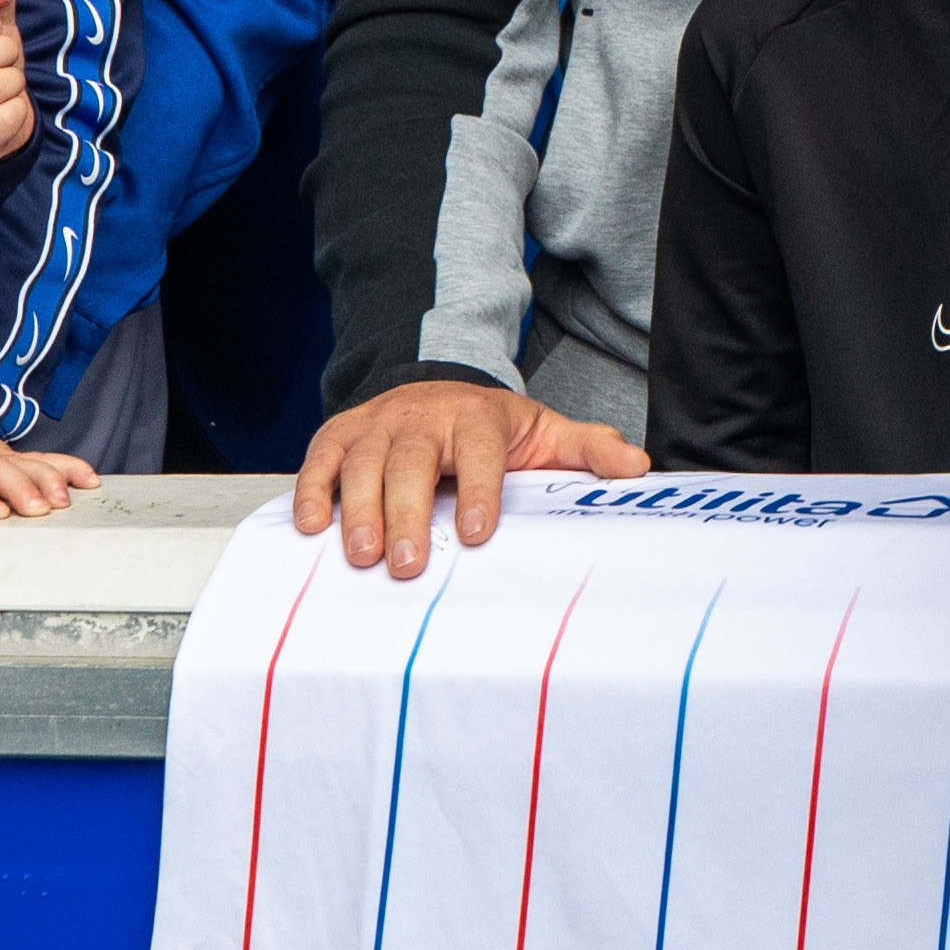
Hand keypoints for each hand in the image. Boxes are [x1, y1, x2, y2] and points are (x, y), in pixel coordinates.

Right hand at [292, 375, 654, 574]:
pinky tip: (312, 526)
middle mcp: (424, 418)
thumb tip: (637, 468)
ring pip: (363, 462)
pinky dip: (311, 490)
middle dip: (406, 512)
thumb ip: (589, 450)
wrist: (438, 385)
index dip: (479, 490)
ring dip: (357, 509)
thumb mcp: (546, 432)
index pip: (480, 452)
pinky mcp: (341, 434)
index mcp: (479, 420)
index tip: (477, 533)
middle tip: (404, 563)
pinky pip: (320, 460)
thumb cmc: (492, 427)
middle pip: (412, 461)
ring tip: (359, 556)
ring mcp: (378, 424)